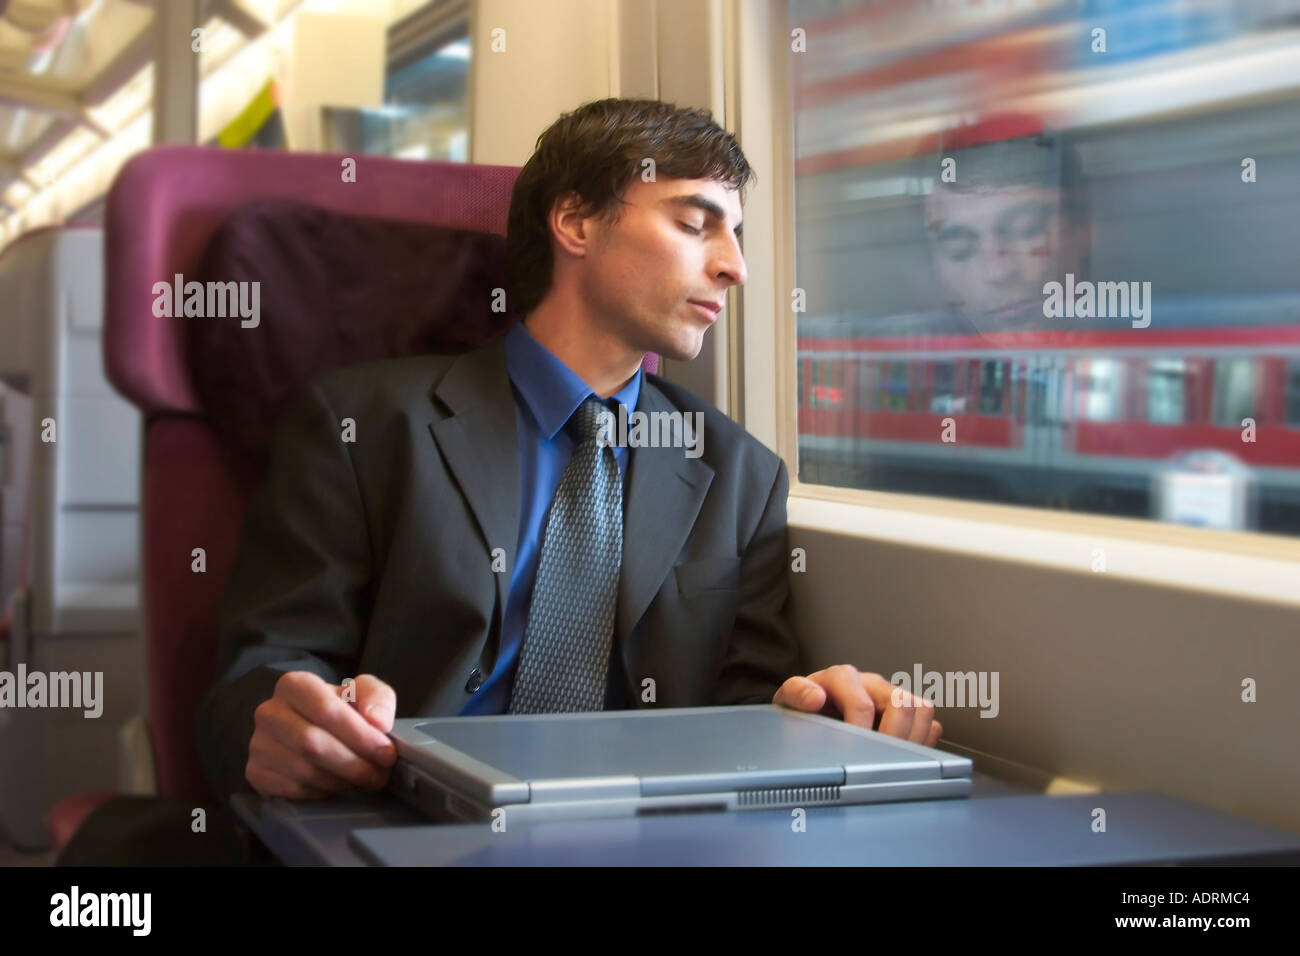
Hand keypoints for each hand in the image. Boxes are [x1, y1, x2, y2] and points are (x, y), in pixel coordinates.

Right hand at [246, 671, 397, 798]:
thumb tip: (378, 722)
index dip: (360, 735)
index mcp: (294, 685)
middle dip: (354, 763)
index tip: (386, 752)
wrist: (305, 725)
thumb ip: (378, 698)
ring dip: (342, 780)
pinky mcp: (256, 773)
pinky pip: (294, 790)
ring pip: (304, 771)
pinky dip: (324, 792)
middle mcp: (269, 713)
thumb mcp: (362, 693)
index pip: (326, 711)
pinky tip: (340, 785)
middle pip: (313, 744)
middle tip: (380, 774)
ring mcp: (258, 744)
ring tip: (365, 779)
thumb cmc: (337, 708)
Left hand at [773, 665, 941, 746]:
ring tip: (893, 757)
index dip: (860, 731)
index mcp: (843, 678)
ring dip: (912, 737)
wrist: (809, 705)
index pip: (862, 704)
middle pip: (901, 702)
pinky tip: (903, 754)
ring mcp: (891, 696)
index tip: (852, 751)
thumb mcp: (789, 697)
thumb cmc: (802, 704)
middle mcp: (871, 684)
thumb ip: (797, 693)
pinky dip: (923, 740)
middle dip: (893, 736)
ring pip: (921, 709)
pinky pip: (929, 722)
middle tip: (880, 758)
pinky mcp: (905, 711)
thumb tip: (815, 698)